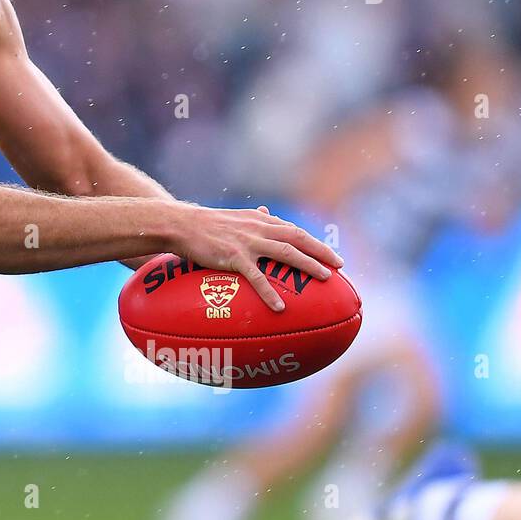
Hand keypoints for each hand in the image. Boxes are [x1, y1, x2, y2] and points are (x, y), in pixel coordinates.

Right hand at [169, 203, 343, 310]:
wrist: (181, 224)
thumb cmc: (204, 223)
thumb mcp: (234, 217)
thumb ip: (253, 218)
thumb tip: (268, 212)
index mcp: (259, 220)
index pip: (293, 230)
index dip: (314, 242)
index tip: (331, 254)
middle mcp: (258, 228)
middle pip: (297, 238)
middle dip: (321, 251)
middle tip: (339, 266)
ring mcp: (247, 242)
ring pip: (285, 253)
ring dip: (308, 265)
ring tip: (324, 278)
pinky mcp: (233, 257)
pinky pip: (256, 276)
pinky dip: (270, 291)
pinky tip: (280, 307)